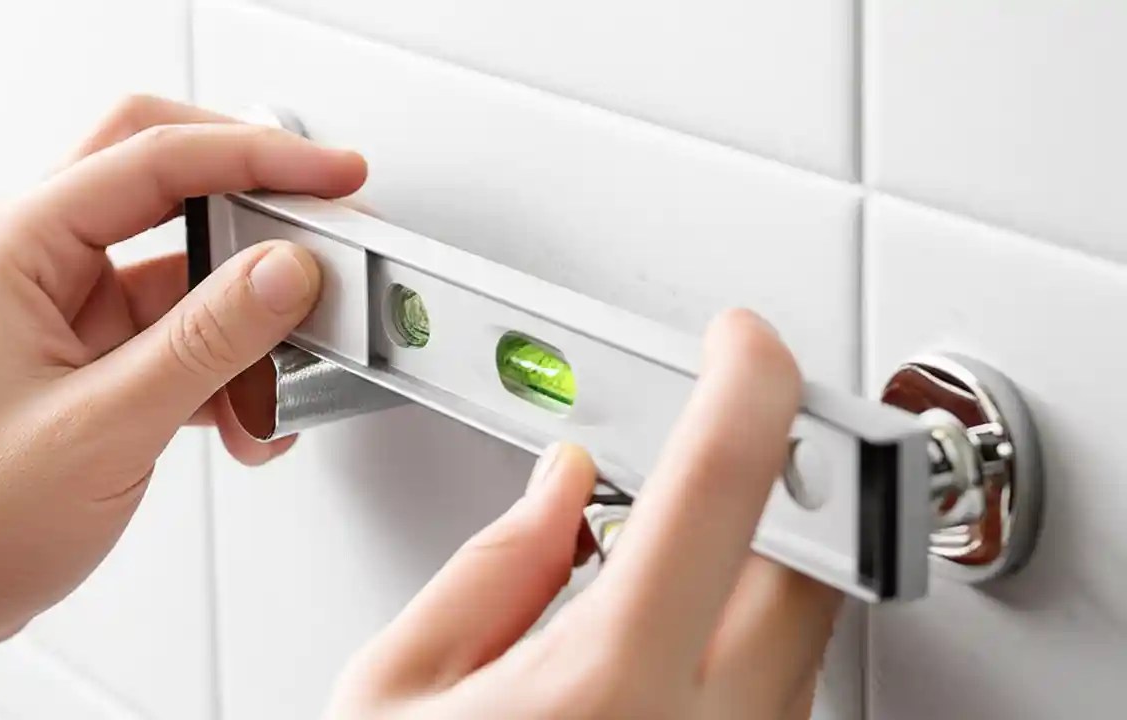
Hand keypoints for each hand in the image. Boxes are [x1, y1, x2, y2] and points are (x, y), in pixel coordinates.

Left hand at [0, 95, 365, 715]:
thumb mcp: (103, 425)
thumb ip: (207, 341)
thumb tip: (286, 273)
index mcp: (17, 246)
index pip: (156, 159)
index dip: (260, 157)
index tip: (332, 176)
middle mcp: (41, 260)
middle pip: (170, 180)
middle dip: (255, 204)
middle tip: (323, 229)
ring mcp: (70, 307)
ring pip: (190, 269)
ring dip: (247, 322)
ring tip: (278, 380)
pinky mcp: (98, 355)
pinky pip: (186, 333)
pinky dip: (229, 369)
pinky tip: (246, 417)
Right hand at [328, 310, 841, 719]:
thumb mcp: (390, 695)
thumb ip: (484, 573)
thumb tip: (555, 487)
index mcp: (605, 696)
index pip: (725, 487)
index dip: (745, 385)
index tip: (740, 345)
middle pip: (803, 562)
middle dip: (759, 483)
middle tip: (693, 450)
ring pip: (803, 637)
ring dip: (745, 574)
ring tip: (640, 575)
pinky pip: (779, 702)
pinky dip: (738, 645)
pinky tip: (655, 649)